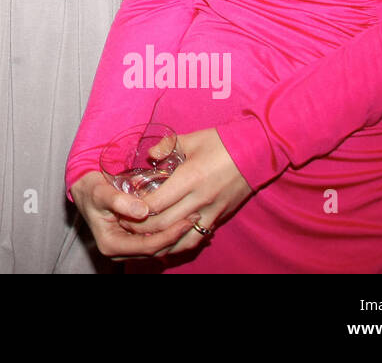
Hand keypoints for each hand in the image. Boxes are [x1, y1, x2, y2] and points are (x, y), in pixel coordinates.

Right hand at [70, 170, 200, 259]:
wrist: (84, 189)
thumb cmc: (91, 189)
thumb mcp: (100, 192)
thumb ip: (118, 201)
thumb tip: (142, 211)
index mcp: (111, 244)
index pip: (147, 246)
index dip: (169, 235)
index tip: (186, 220)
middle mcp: (120, 251)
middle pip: (156, 250)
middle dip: (177, 235)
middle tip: (196, 217)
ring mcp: (127, 247)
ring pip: (158, 248)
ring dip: (176, 235)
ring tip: (194, 219)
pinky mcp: (133, 241)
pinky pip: (155, 241)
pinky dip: (169, 233)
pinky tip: (183, 221)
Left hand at [119, 128, 252, 257]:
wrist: (257, 151)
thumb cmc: (221, 142)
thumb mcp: (190, 138)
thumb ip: (165, 147)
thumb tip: (148, 157)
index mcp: (190, 178)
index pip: (155, 203)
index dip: (136, 208)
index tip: (124, 205)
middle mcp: (200, 199)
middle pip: (163, 224)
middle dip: (140, 226)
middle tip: (125, 222)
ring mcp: (212, 211)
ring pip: (179, 237)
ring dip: (158, 238)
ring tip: (142, 234)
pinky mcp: (220, 217)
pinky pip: (197, 238)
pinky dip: (180, 243)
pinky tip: (167, 242)